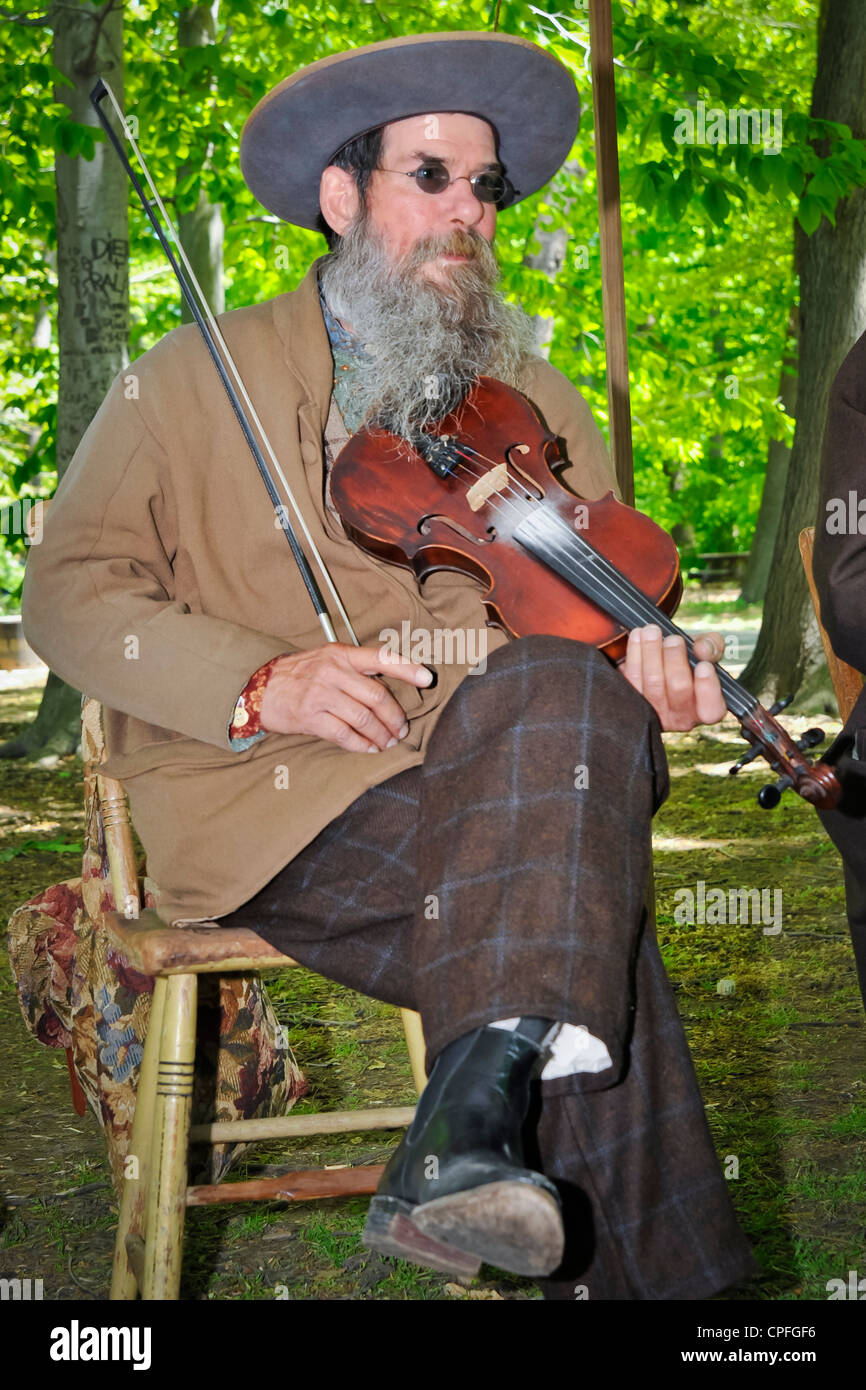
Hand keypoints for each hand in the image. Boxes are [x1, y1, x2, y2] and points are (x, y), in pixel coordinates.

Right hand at [258, 643, 432, 751]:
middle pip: (376, 696)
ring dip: (381, 734)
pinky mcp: (311, 717)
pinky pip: (345, 735)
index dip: (407, 669)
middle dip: (395, 717)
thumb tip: (391, 683)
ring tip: (388, 742)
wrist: (261, 689)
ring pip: (364, 718)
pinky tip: (370, 748)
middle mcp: (332, 672)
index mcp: (341, 654)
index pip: (381, 658)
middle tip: (402, 729)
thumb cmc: (299, 675)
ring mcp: (321, 695)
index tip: (428, 679)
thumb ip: (355, 667)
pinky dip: (362, 745)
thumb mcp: (326, 659)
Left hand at [618, 624, 726, 731]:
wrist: (660, 661)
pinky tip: (637, 636)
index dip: (707, 687)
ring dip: (652, 653)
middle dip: (675, 659)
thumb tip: (703, 649)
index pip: (711, 709)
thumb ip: (712, 647)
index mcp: (706, 709)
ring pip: (653, 684)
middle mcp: (682, 717)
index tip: (703, 665)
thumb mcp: (707, 651)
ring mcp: (656, 713)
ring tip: (652, 631)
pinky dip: (634, 654)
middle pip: (679, 688)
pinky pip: (632, 679)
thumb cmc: (690, 659)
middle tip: (673, 639)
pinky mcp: (634, 702)